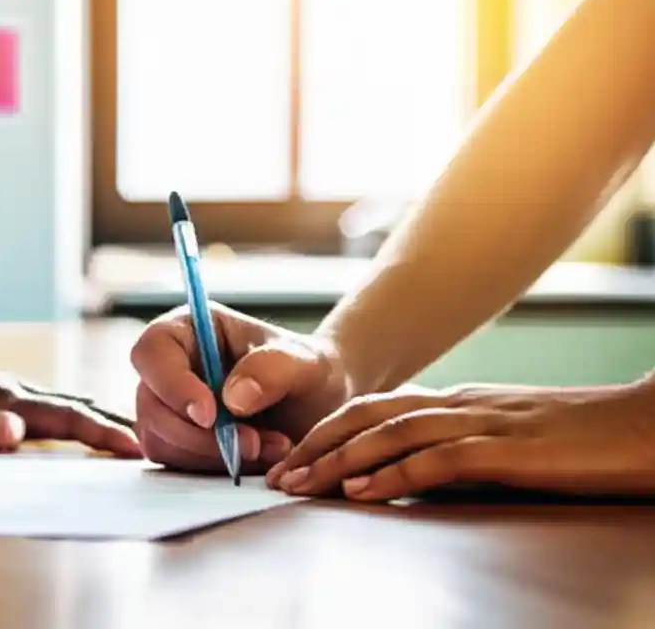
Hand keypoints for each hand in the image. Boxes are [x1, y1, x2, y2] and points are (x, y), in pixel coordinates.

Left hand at [0, 347, 141, 456]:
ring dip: (95, 419)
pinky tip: (81, 421)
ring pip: (57, 403)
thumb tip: (16, 433)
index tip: (135, 446)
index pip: (56, 417)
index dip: (96, 432)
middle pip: (67, 408)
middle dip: (110, 426)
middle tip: (153, 447)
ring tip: (131, 436)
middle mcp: (1, 389)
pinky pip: (39, 404)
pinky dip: (70, 413)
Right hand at [130, 304, 349, 473]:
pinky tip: (255, 458)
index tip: (210, 415)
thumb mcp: (306, 363)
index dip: (171, 384)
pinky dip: (214, 467)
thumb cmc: (308, 372)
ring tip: (269, 448)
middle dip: (200, 435)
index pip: (153, 351)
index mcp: (190, 329)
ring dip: (212, 455)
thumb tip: (232, 398)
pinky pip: (176, 462)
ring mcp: (168, 405)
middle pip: (151, 405)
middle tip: (252, 444)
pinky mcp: (176, 440)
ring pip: (160, 439)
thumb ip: (273, 370)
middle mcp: (170, 366)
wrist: (319, 407)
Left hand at [265, 380, 654, 500]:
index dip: (327, 433)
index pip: (376, 410)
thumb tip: (407, 481)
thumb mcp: (507, 443)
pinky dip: (394, 474)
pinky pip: (439, 459)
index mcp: (458, 402)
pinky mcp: (510, 450)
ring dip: (339, 461)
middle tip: (276, 476)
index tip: (291, 461)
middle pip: (369, 416)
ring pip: (392, 434)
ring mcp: (484, 423)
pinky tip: (363, 491)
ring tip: (301, 486)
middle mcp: (461, 405)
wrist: (650, 426)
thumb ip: (458, 454)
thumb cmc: (581, 442)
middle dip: (316, 446)